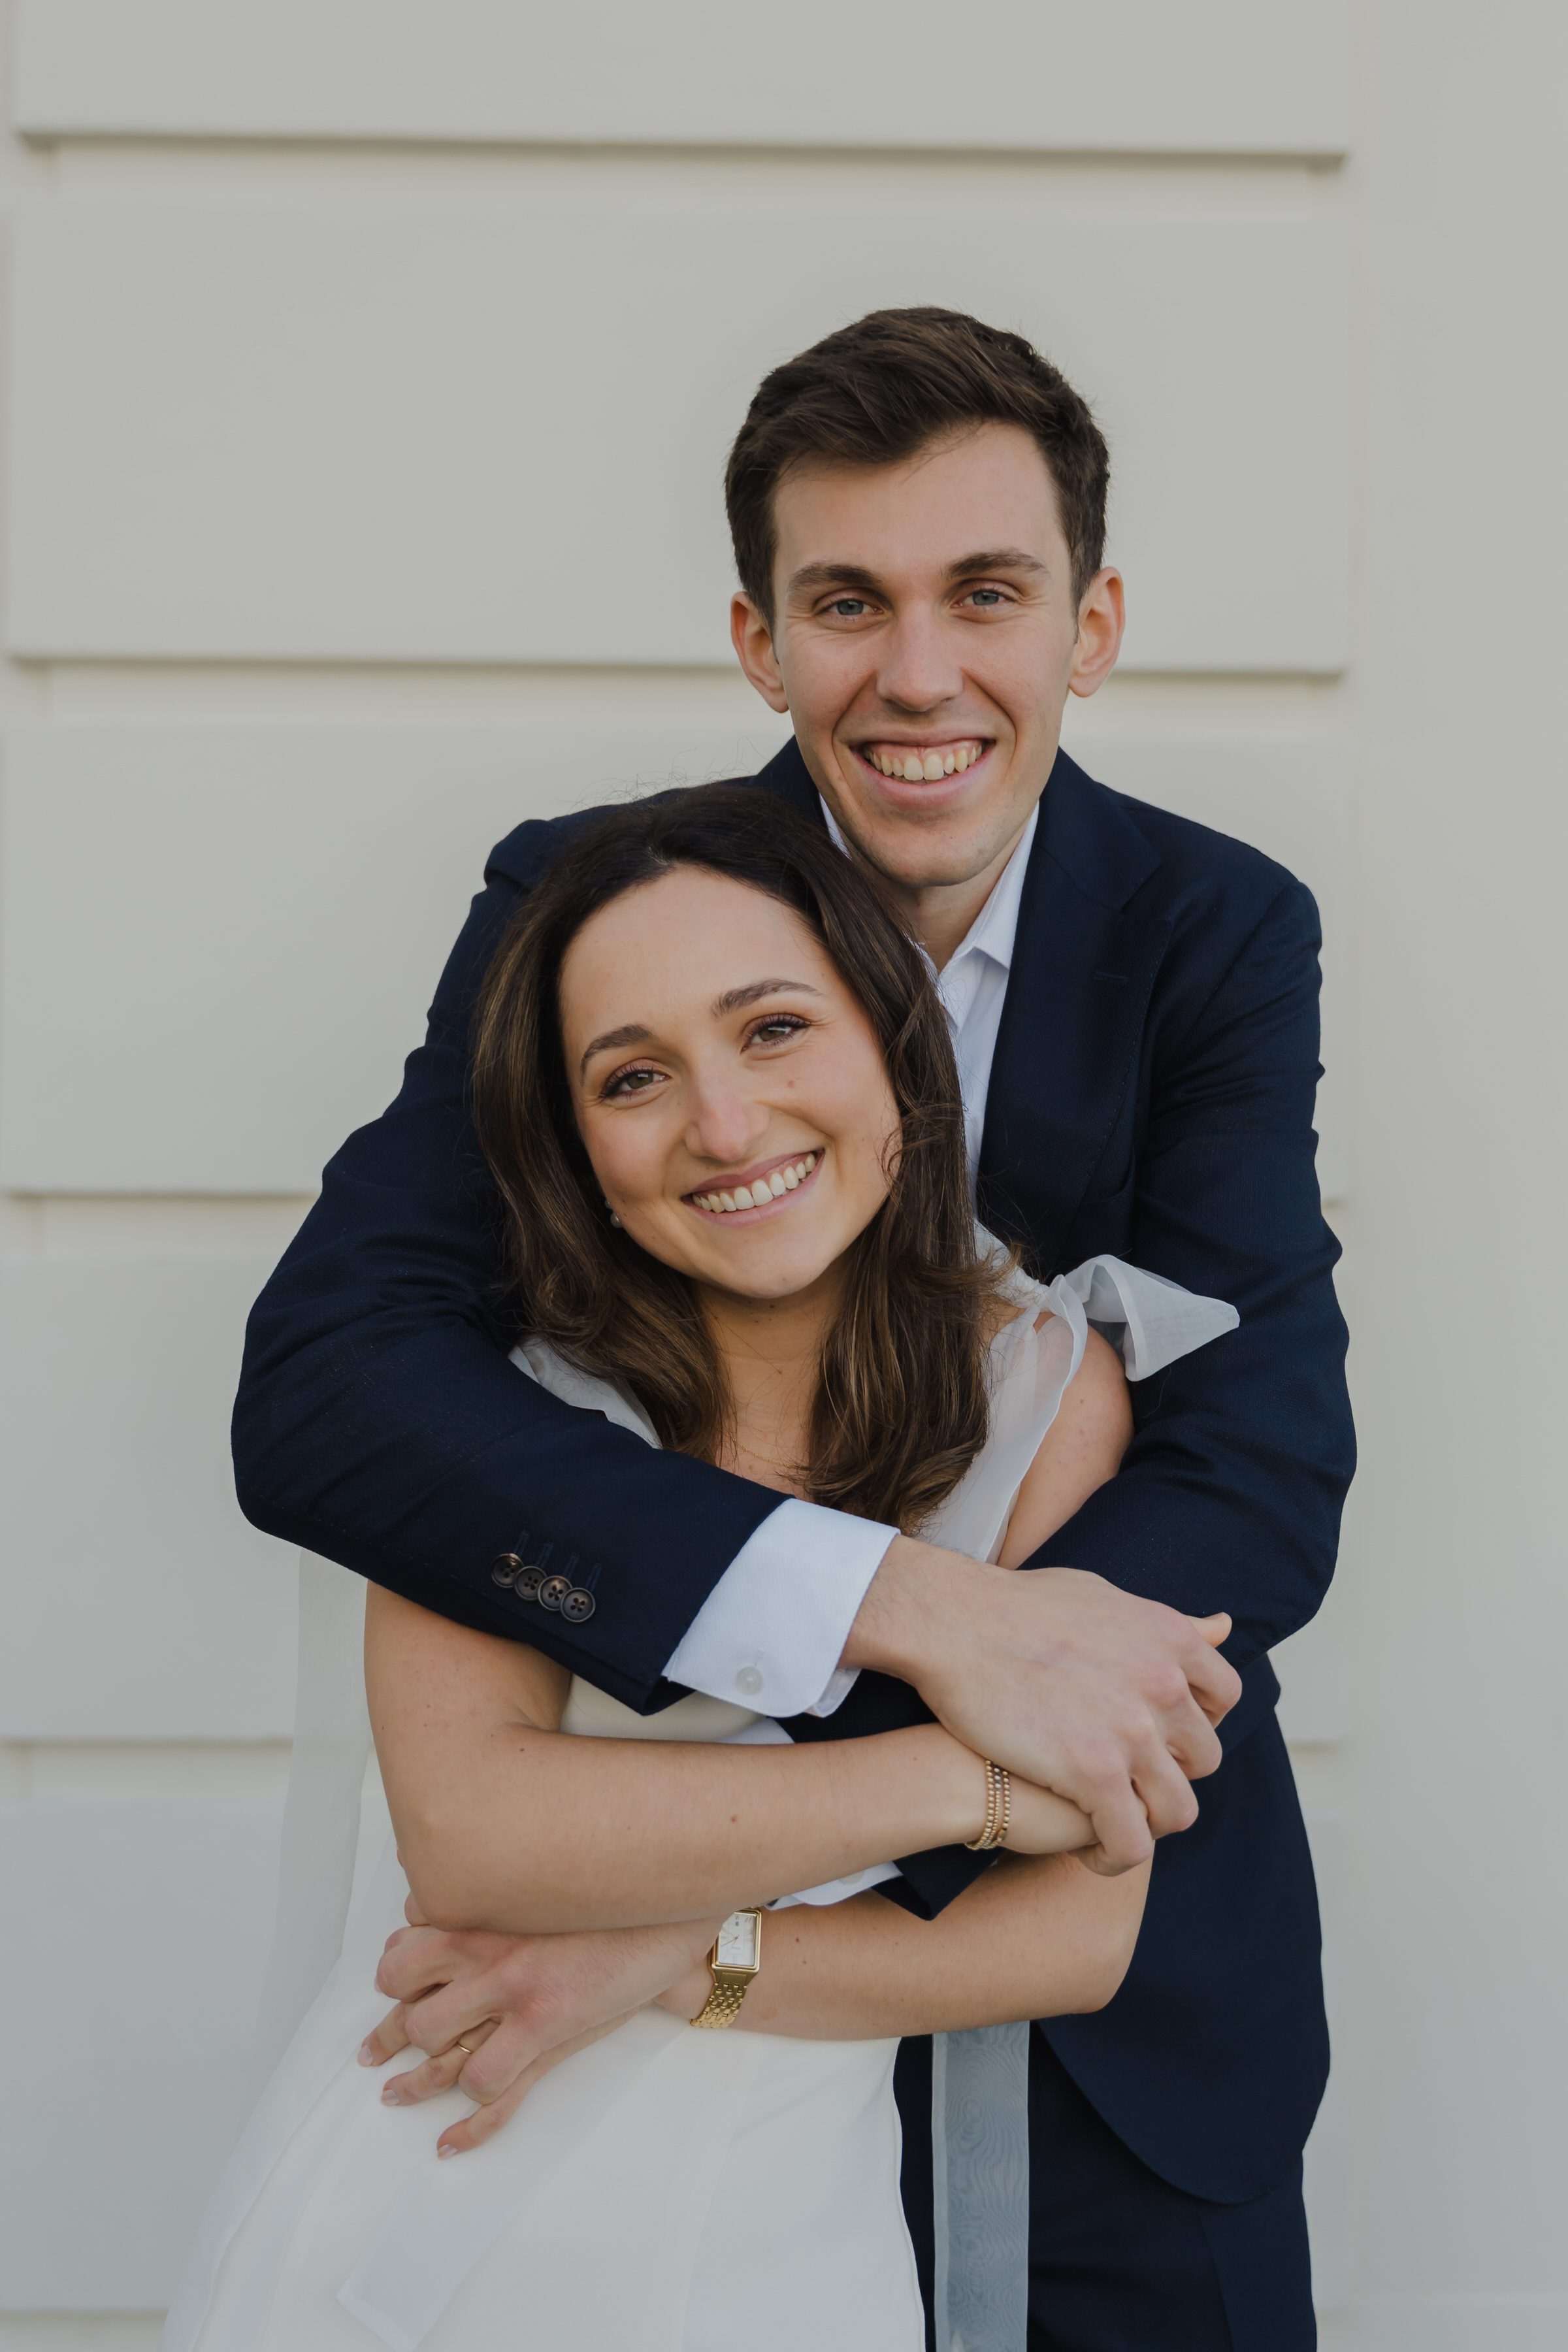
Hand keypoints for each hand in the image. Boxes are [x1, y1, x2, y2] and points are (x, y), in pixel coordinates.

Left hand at [358, 1906, 721, 2155]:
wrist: (655, 1920)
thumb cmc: (591, 1901)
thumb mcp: (531, 1892)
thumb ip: (481, 1898)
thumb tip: (423, 1899)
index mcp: (483, 1925)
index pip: (409, 1956)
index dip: (390, 1972)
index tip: (390, 1981)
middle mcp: (492, 1967)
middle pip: (418, 2015)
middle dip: (390, 2036)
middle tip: (371, 2051)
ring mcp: (520, 2008)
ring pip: (448, 2060)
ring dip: (416, 2084)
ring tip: (392, 2094)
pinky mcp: (548, 2038)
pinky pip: (500, 2094)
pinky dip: (470, 2127)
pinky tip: (447, 2143)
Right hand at [846, 1541, 1239, 1873]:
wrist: (955, 1624)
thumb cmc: (1016, 1607)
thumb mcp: (1105, 1597)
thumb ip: (1168, 1624)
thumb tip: (1224, 1627)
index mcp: (1171, 1639)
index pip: (1224, 1698)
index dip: (1195, 1723)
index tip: (1161, 1736)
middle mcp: (1164, 1685)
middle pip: (1202, 1758)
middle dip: (1169, 1773)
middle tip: (1125, 1779)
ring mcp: (1133, 1732)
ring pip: (1176, 1810)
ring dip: (1148, 1822)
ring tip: (1111, 1822)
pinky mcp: (1095, 1773)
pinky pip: (1133, 1843)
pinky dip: (1116, 1857)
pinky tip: (1090, 1850)